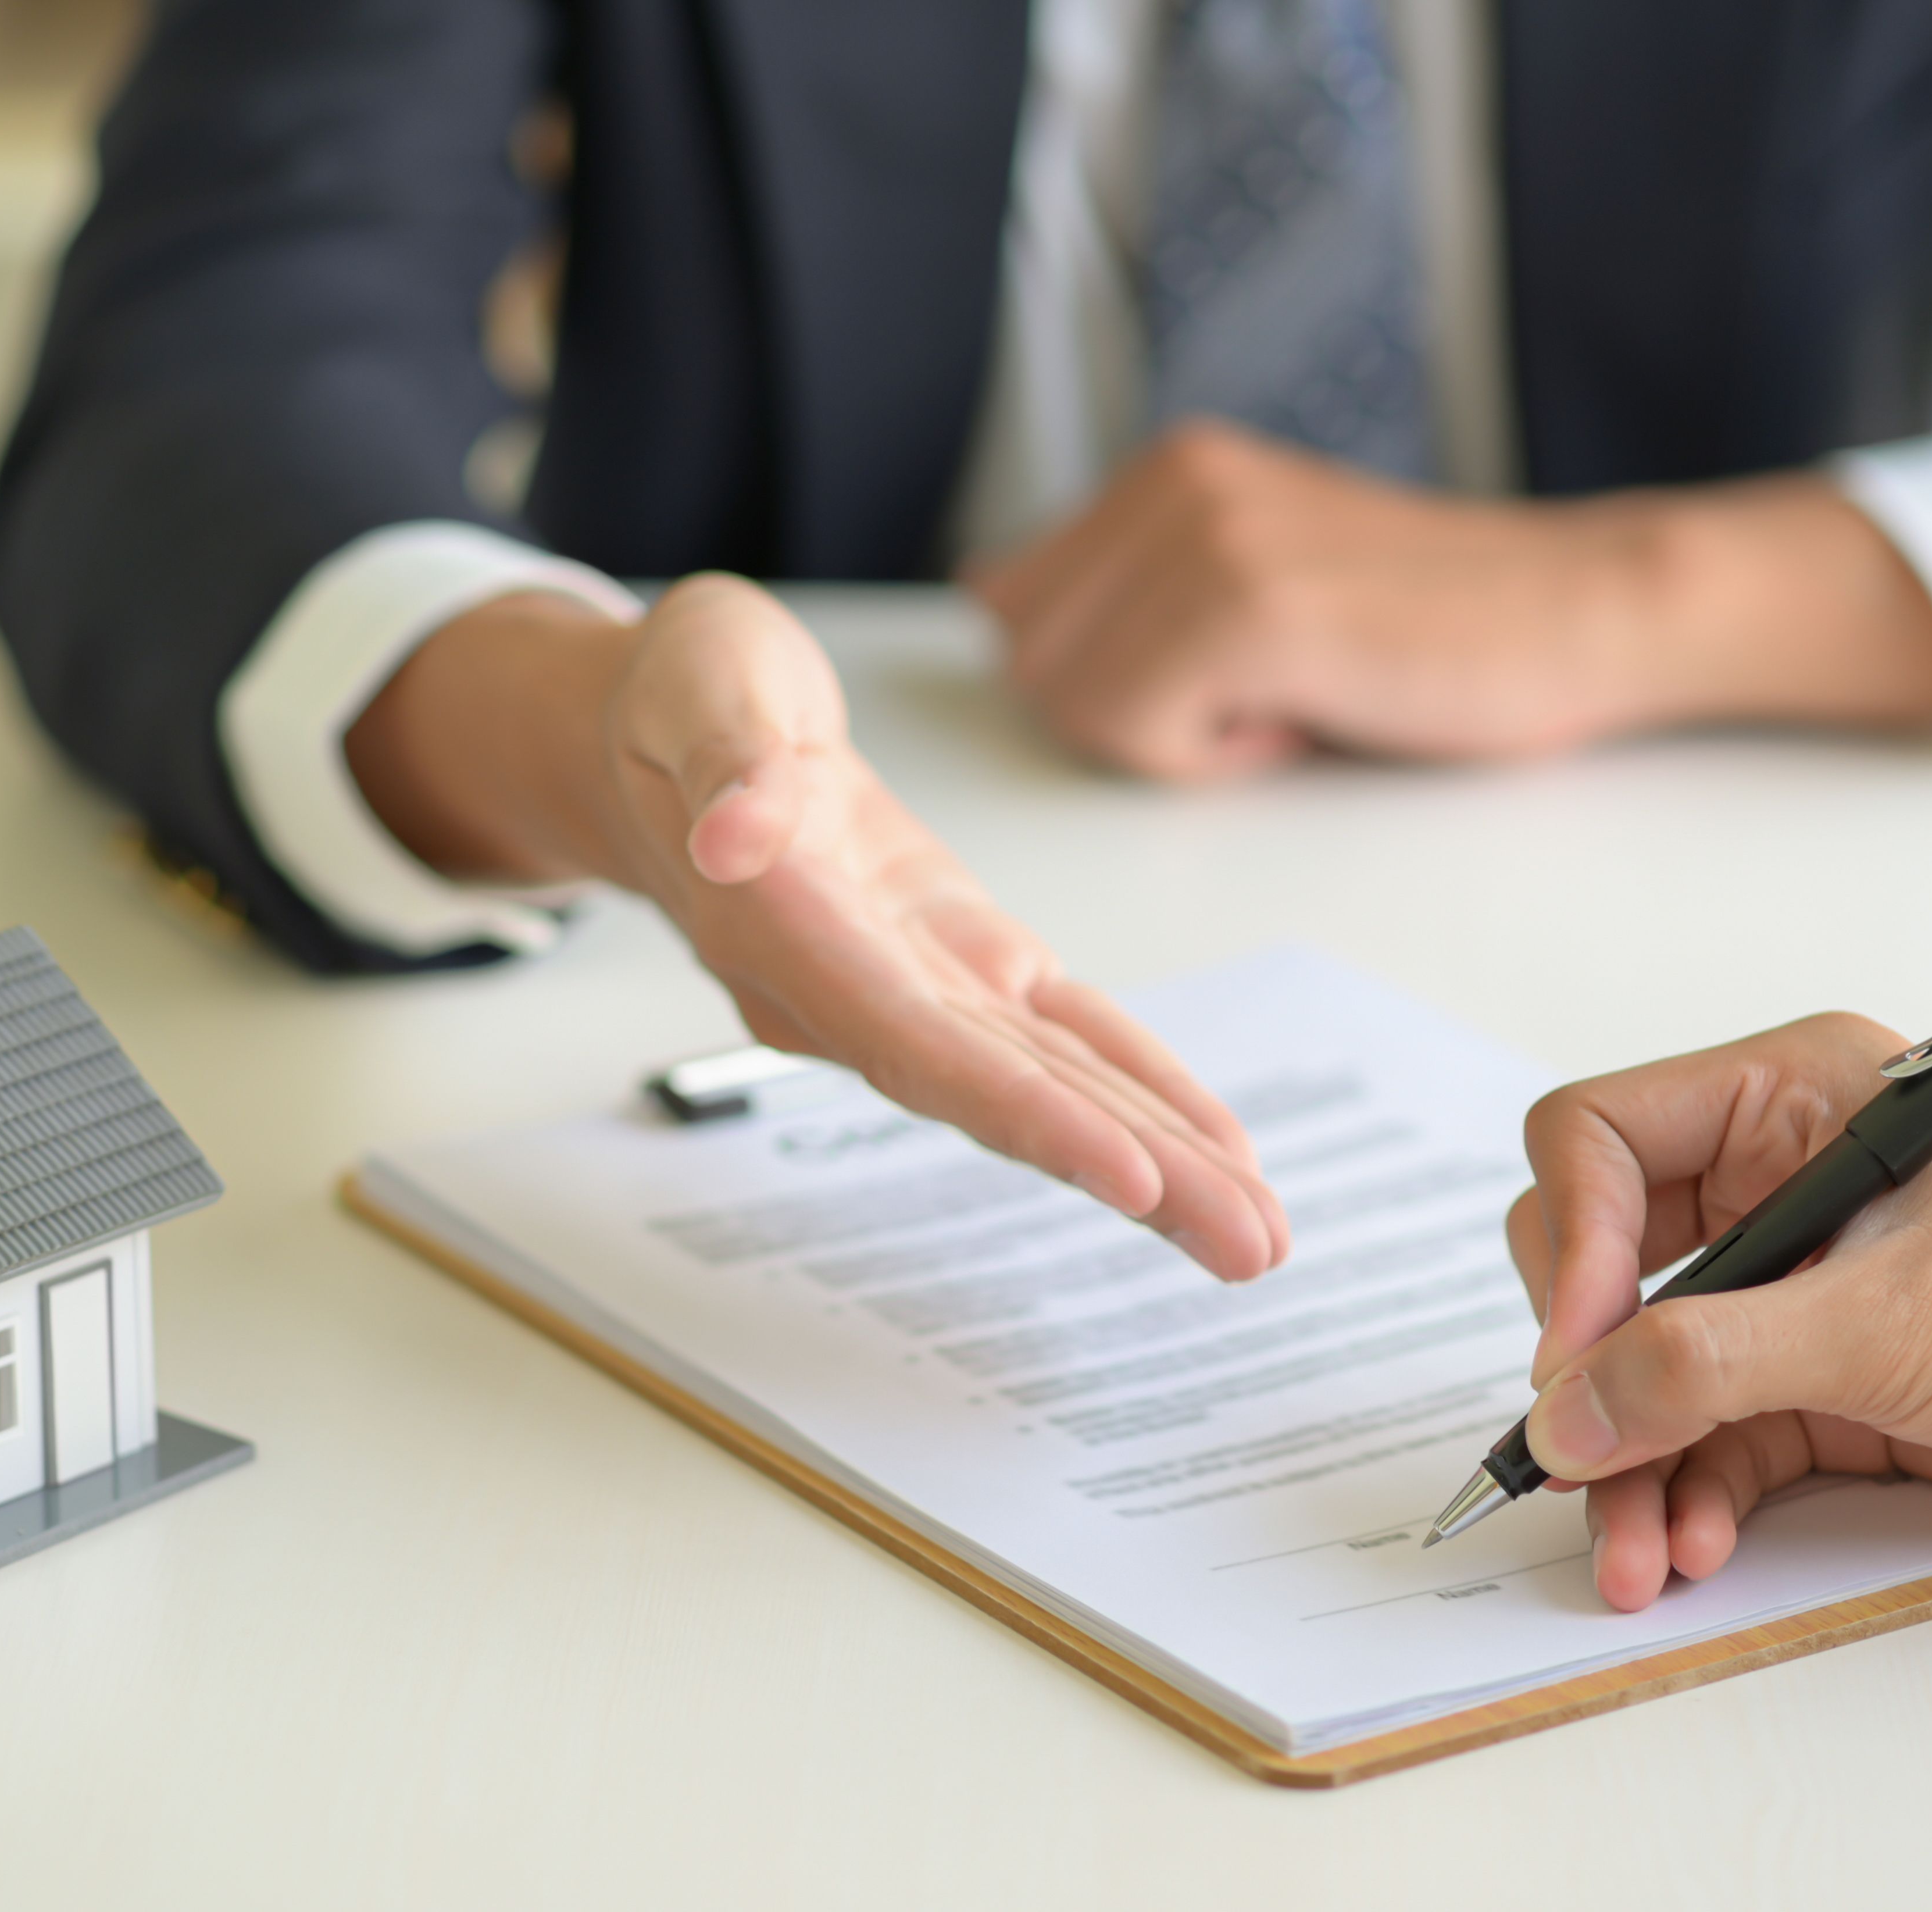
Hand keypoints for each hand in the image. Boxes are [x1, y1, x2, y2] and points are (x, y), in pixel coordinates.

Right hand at [344, 575, 1287, 1278]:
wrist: (674, 737)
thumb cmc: (684, 698)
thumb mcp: (700, 685)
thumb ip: (726, 761)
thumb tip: (736, 836)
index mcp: (790, 930)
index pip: (914, 1042)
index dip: (1021, 1112)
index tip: (1128, 1176)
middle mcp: (857, 991)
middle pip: (1003, 1099)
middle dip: (1130, 1172)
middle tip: (1246, 1246)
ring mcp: (919, 989)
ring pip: (1050, 1087)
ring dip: (1159, 1161)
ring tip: (1257, 1234)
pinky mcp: (969, 963)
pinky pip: (1067, 1039)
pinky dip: (1145, 1092)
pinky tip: (1217, 1151)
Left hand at [962, 420, 1931, 780]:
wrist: (1579, 612)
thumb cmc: (1428, 627)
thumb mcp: (1248, 583)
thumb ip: (1126, 589)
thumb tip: (987, 597)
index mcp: (1166, 470)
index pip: (1014, 607)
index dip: (1111, 680)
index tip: (1227, 672)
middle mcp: (1171, 480)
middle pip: (1029, 662)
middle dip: (1131, 713)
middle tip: (1264, 691)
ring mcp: (1207, 533)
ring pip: (1075, 703)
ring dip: (1180, 737)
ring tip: (1295, 694)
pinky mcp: (1248, 603)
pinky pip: (1141, 732)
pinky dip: (1217, 757)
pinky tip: (1310, 711)